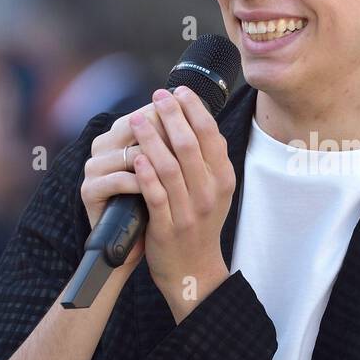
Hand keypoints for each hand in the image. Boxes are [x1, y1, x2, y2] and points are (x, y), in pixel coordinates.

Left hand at [129, 86, 234, 321]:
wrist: (194, 269)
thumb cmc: (200, 222)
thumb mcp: (215, 189)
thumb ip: (208, 158)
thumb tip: (197, 116)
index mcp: (223, 179)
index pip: (210, 135)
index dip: (194, 109)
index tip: (178, 90)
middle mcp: (210, 193)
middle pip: (190, 145)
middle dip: (172, 115)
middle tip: (157, 96)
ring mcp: (189, 211)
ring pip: (170, 167)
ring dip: (153, 138)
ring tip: (138, 118)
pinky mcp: (168, 227)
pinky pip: (156, 195)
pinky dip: (146, 174)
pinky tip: (136, 156)